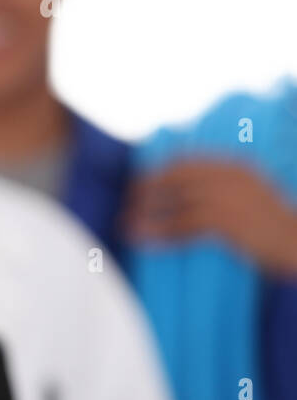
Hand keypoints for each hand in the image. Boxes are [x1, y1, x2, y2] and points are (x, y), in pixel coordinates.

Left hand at [124, 159, 296, 276]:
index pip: (185, 161)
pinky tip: (141, 238)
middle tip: (128, 203)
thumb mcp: (250, 195)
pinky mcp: (225, 221)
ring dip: (145, 212)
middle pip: (174, 175)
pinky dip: (158, 232)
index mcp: (235, 166)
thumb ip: (221, 188)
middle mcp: (229, 175)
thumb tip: (181, 196)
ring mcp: (227, 196)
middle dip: (146, 188)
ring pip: (173, 199)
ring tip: (126, 223)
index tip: (139, 183)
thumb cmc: (274, 228)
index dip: (158, 171)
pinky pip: (181, 225)